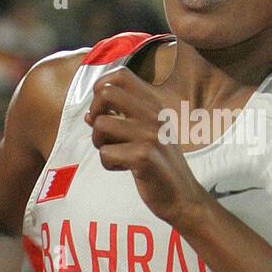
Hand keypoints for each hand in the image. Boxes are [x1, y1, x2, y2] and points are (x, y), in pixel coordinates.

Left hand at [84, 67, 212, 228]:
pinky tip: (124, 168)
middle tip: (104, 132)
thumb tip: (88, 115)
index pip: (121, 75)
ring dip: (99, 142)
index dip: (102, 87)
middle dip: (95, 112)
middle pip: (106, 93)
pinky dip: (108, 164)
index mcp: (155, 105)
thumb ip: (119, 120)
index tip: (103, 108)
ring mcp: (150, 135)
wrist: (183, 196)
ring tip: (115, 153)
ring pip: (101, 124)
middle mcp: (154, 115)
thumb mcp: (145, 135)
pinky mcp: (143, 157)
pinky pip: (106, 153)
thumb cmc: (160, 164)